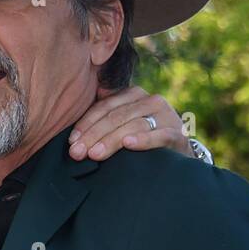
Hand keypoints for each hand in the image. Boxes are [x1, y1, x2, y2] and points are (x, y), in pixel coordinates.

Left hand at [69, 86, 193, 161]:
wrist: (177, 154)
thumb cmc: (142, 140)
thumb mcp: (122, 126)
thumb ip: (104, 118)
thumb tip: (74, 122)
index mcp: (133, 95)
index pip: (104, 107)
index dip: (86, 124)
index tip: (71, 142)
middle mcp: (150, 100)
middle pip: (116, 117)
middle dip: (93, 135)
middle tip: (77, 153)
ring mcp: (166, 116)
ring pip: (133, 125)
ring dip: (111, 140)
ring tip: (94, 154)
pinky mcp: (177, 133)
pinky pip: (159, 136)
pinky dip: (143, 140)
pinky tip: (128, 145)